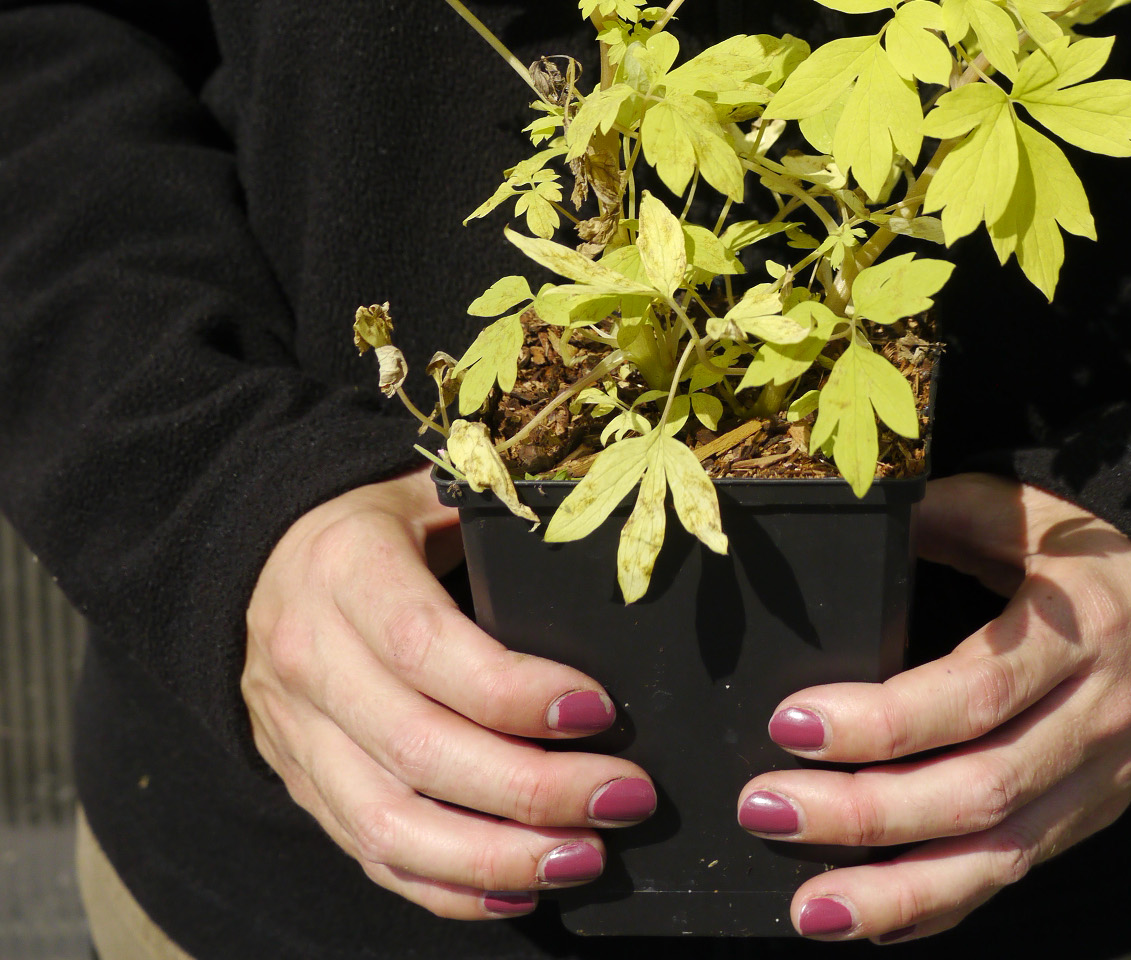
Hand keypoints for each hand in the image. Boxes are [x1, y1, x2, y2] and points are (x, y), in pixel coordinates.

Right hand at [244, 467, 656, 920]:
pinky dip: (446, 887)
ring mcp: (297, 733)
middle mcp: (310, 657)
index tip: (598, 710)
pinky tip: (520, 890)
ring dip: (496, 857)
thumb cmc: (378, 522)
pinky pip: (369, 854)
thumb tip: (611, 546)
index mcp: (346, 569)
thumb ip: (500, 519)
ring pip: (389, 824)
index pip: (426, 647)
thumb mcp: (428, 492)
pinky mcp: (301, 784)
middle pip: (418, 750)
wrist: (256, 559)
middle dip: (531, 789)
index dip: (514, 692)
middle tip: (623, 796)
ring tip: (585, 856)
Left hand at [735, 473, 1130, 942]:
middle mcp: (1098, 716)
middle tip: (767, 806)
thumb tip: (855, 517)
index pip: (977, 690)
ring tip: (811, 906)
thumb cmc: (1083, 554)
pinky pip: (1012, 874)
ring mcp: (1099, 780)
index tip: (793, 721)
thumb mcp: (1026, 512)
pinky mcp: (1088, 819)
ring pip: (999, 857)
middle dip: (866, 811)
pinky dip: (939, 905)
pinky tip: (868, 918)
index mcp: (1083, 628)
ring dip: (896, 890)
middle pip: (980, 787)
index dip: (884, 720)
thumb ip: (945, 515)